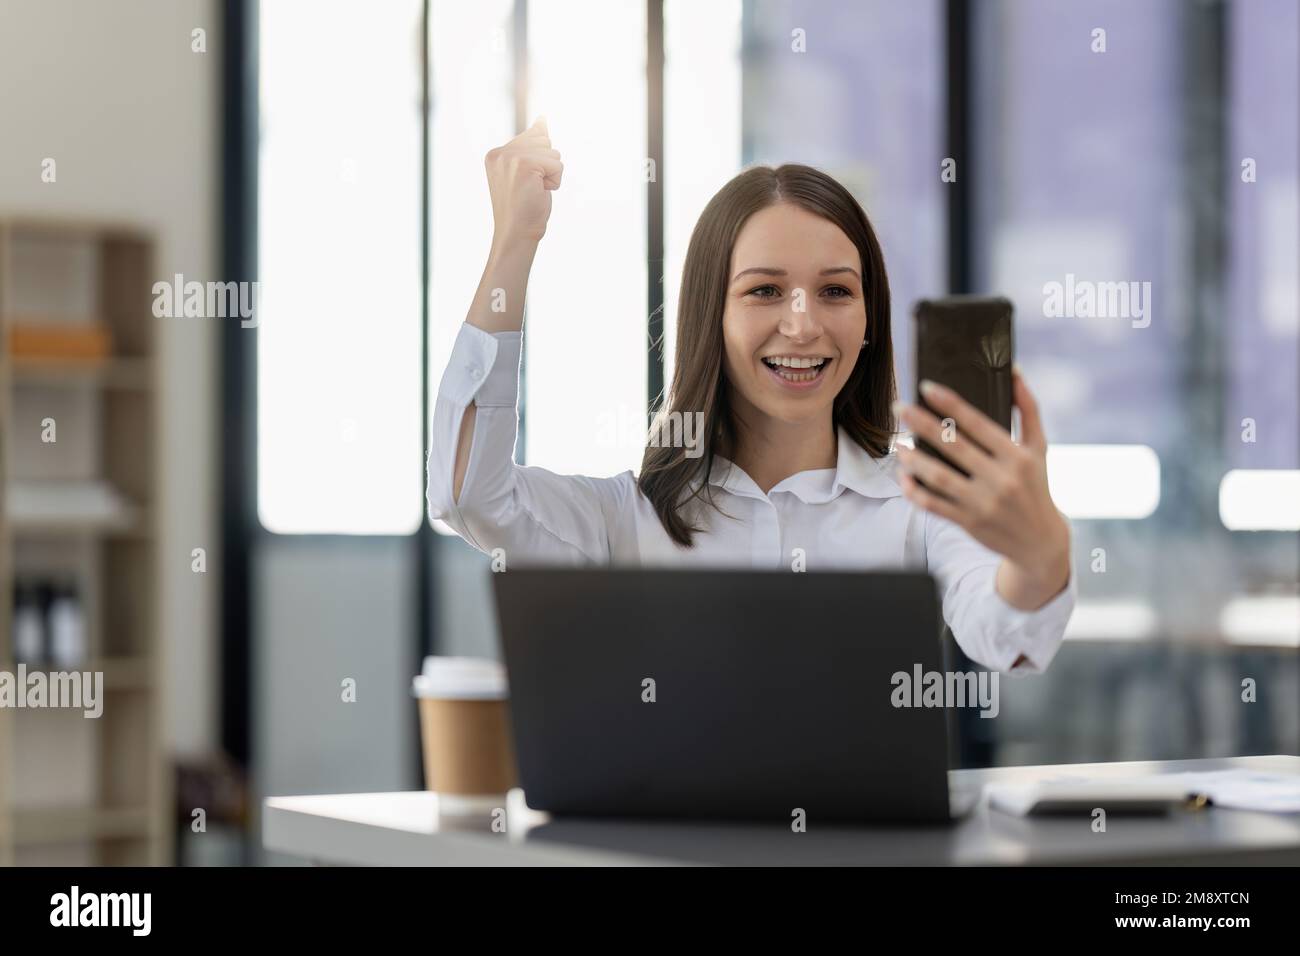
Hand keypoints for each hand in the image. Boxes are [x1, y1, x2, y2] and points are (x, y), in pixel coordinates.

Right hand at [485, 117, 563, 246]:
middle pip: (544, 140)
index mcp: (496, 153)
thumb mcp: (526, 171)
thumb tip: (542, 119)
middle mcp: (500, 153)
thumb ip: (531, 145)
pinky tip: (540, 192)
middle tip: (531, 187)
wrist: (517, 233)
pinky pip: (557, 163)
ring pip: (552, 152)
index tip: (525, 182)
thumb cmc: (524, 207)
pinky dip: (555, 180)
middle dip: (546, 165)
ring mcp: (510, 158)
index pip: (534, 136)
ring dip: (551, 174)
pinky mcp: (524, 164)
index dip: (540, 160)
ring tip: (535, 190)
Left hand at [894, 368, 1070, 608]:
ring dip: (913, 459)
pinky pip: (933, 505)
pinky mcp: (968, 522)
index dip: (950, 403)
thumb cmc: (1035, 485)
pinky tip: (903, 476)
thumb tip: (1015, 370)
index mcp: (1017, 457)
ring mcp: (983, 503)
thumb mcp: (1038, 448)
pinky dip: (914, 491)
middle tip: (898, 406)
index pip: (978, 424)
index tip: (926, 387)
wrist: (1040, 541)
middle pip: (953, 446)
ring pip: (939, 477)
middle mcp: (1001, 479)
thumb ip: (1027, 409)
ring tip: (897, 443)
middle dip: (922, 423)